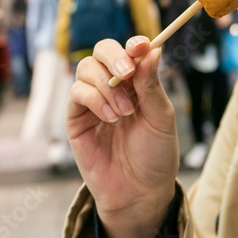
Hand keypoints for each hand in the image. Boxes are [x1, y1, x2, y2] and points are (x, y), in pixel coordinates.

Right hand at [66, 36, 178, 237]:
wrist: (140, 193)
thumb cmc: (155, 155)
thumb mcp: (161, 118)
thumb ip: (152, 84)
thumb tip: (152, 49)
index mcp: (136, 82)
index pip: (129, 51)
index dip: (133, 44)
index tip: (141, 46)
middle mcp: (112, 86)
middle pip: (102, 51)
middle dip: (114, 58)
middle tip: (126, 75)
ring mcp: (92, 101)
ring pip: (86, 69)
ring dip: (106, 86)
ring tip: (125, 112)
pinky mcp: (76, 119)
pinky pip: (76, 94)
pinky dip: (94, 99)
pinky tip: (111, 119)